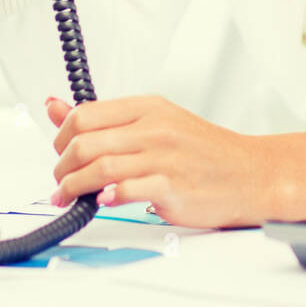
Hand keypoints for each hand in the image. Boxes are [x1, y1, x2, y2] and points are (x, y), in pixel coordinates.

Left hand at [45, 95, 273, 228]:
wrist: (250, 173)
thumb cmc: (202, 150)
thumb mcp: (155, 122)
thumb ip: (105, 118)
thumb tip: (55, 105)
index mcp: (147, 108)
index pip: (85, 114)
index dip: (61, 137)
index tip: (59, 154)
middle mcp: (154, 128)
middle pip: (86, 141)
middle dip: (62, 166)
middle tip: (60, 182)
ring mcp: (164, 157)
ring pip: (100, 166)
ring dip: (74, 186)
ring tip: (69, 196)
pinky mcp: (172, 186)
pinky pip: (127, 190)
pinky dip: (107, 197)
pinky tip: (101, 201)